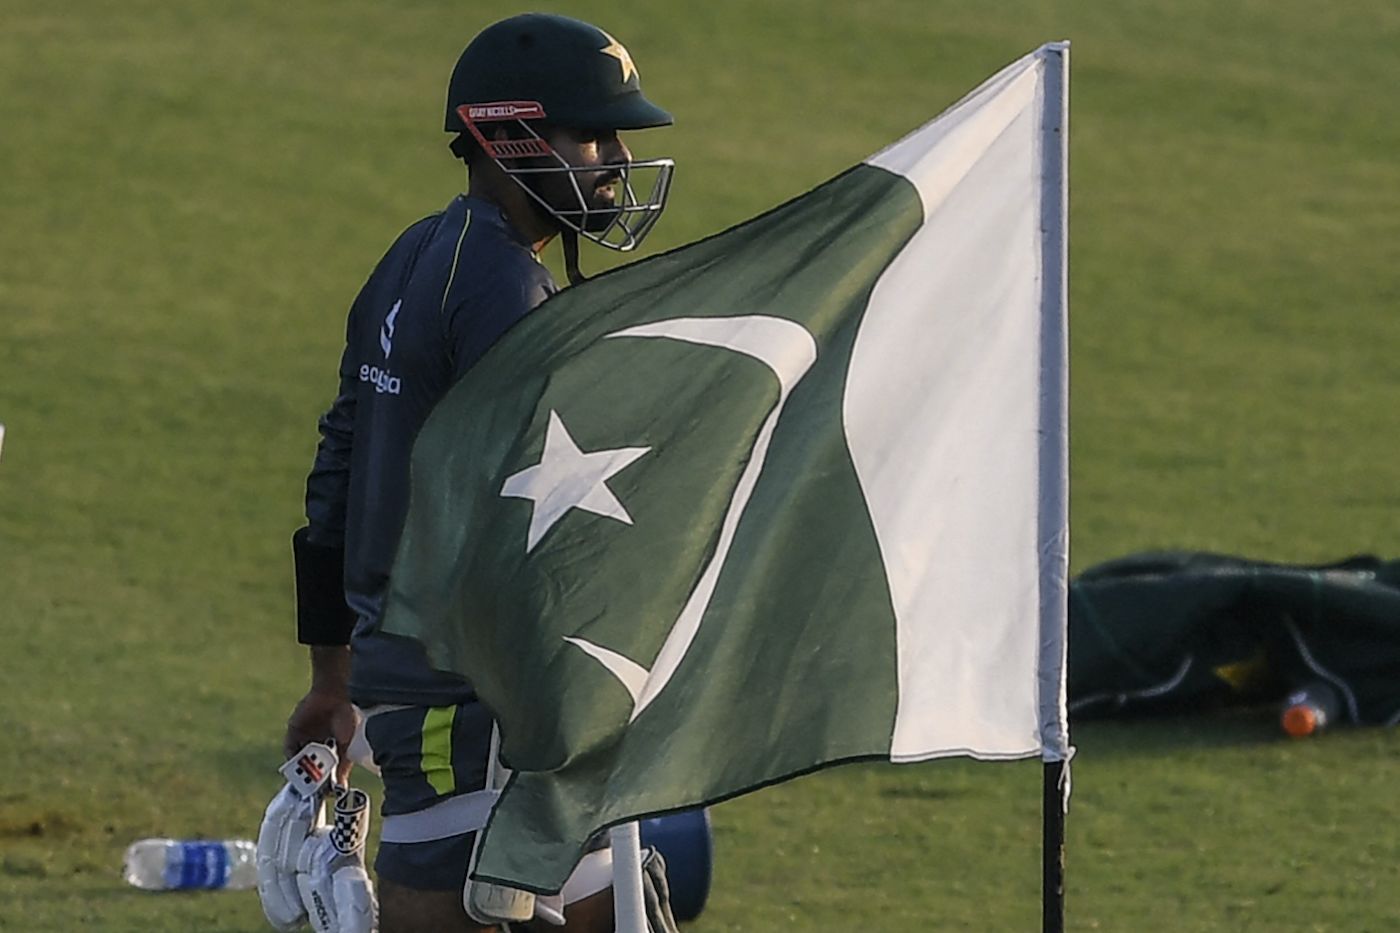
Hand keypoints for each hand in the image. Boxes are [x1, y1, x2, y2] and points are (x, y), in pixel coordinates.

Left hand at [284, 646, 356, 782]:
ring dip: (300, 772)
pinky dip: (292, 758)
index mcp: (330, 750)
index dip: (323, 782)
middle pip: (308, 768)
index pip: (323, 772)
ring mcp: (303, 740)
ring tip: (304, 781)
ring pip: (298, 762)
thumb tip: (341, 787)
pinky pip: (289, 749)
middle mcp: (315, 746)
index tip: (324, 794)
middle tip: (311, 791)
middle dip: (309, 780)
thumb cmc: (346, 717)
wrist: (333, 694)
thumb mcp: (346, 744)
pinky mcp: (293, 732)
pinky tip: (297, 766)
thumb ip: (342, 765)